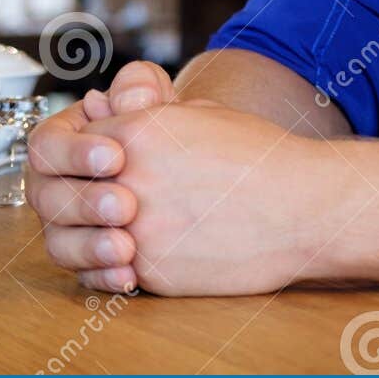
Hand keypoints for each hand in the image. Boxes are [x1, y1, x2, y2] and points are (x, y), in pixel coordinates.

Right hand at [27, 60, 175, 292]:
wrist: (207, 167)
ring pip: (60, 244)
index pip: (47, 146)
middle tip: (127, 205)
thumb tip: (125, 101)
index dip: (75, 153)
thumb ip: (139, 87)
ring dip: (91, 248)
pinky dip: (105, 278)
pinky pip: (85, 277)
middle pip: (47, 199)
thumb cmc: (172, 124)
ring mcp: (73, 225)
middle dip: (86, 203)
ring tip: (127, 246)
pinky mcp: (93, 259)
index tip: (118, 156)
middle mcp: (60, 185)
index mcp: (66, 140)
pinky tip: (131, 276)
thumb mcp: (160, 96)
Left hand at [78, 100, 320, 296]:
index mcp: (139, 131)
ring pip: (91, 236)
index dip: (90, 155)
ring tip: (144, 225)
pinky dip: (134, 262)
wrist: (303, 207)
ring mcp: (138, 230)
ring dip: (106, 234)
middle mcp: (128, 179)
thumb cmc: (259, 154)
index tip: (111, 163)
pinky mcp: (152, 273)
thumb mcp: (201, 114)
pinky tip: (167, 248)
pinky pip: (118, 270)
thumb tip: (94, 105)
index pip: (76, 143)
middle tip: (121, 199)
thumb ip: (141, 112)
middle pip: (74, 191)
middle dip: (90, 197)